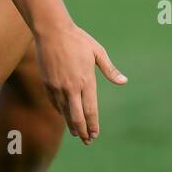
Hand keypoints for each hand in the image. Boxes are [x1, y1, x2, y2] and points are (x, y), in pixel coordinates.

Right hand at [34, 22, 126, 143]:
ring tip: (76, 132)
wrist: (52, 31)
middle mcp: (72, 87)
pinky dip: (60, 111)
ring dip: (71, 124)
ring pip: (64, 113)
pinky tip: (64, 115)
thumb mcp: (98, 52)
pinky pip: (54, 103)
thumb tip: (124, 82)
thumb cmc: (77, 39)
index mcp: (87, 81)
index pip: (91, 111)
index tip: (95, 135)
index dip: (93, 126)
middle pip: (77, 117)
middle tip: (87, 140)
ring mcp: (57, 86)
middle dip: (83, 131)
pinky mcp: (47, 83)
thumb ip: (110, 70)